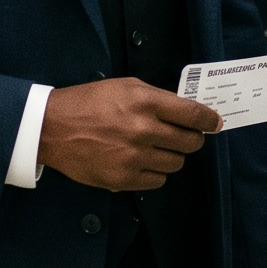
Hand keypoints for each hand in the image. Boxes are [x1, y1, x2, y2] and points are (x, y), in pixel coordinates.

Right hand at [37, 78, 221, 192]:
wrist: (52, 128)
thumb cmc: (89, 102)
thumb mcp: (126, 87)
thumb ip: (158, 98)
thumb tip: (188, 111)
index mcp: (145, 102)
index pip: (193, 114)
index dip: (209, 120)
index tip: (214, 122)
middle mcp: (143, 130)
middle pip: (190, 142)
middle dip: (192, 139)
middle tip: (184, 136)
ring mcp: (133, 157)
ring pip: (176, 163)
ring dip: (172, 156)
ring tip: (157, 148)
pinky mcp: (123, 179)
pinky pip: (157, 181)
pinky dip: (155, 172)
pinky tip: (142, 161)